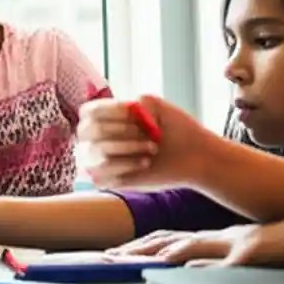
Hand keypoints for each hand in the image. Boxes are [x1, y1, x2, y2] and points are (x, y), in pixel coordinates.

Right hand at [78, 96, 216, 189]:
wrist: (195, 154)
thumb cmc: (175, 128)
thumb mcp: (158, 106)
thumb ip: (138, 103)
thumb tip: (130, 109)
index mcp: (108, 118)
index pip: (88, 112)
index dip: (107, 110)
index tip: (133, 111)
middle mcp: (100, 139)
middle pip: (88, 131)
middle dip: (120, 130)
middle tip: (145, 132)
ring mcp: (103, 161)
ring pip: (95, 154)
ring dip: (126, 148)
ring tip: (152, 148)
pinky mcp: (111, 180)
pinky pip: (100, 176)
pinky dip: (125, 167)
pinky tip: (145, 163)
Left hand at [107, 226, 256, 263]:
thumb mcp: (244, 254)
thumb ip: (217, 259)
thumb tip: (188, 268)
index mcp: (216, 239)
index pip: (170, 240)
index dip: (140, 246)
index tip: (113, 253)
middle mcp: (220, 238)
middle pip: (171, 240)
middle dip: (137, 249)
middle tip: (108, 257)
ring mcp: (236, 245)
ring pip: (193, 245)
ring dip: (162, 253)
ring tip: (135, 259)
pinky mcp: (255, 255)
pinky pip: (227, 261)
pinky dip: (206, 264)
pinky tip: (188, 268)